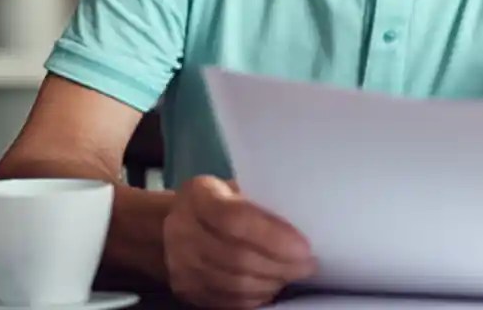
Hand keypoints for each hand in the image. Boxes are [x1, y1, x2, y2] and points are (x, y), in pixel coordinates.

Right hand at [163, 176, 316, 307]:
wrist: (173, 224)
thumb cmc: (220, 199)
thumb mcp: (236, 185)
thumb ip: (262, 198)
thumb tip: (307, 218)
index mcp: (198, 195)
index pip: (235, 219)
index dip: (273, 237)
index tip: (304, 247)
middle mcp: (182, 230)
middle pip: (237, 257)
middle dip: (280, 265)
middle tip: (309, 265)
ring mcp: (180, 264)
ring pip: (233, 283)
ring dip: (271, 282)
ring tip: (294, 274)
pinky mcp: (185, 289)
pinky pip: (226, 301)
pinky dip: (255, 296)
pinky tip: (273, 286)